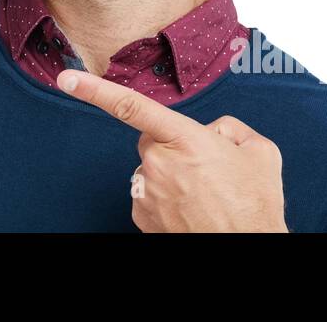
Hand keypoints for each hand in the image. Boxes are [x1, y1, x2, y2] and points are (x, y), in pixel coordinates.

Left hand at [58, 68, 287, 232]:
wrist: (250, 247)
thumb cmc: (255, 205)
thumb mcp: (259, 151)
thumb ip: (229, 128)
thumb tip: (212, 132)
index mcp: (184, 138)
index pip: (131, 106)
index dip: (95, 90)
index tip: (67, 79)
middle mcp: (158, 164)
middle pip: (151, 141)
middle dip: (171, 147)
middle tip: (204, 168)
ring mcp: (147, 192)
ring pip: (150, 169)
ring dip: (170, 175)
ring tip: (203, 195)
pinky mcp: (142, 216)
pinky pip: (147, 194)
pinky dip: (165, 198)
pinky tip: (191, 209)